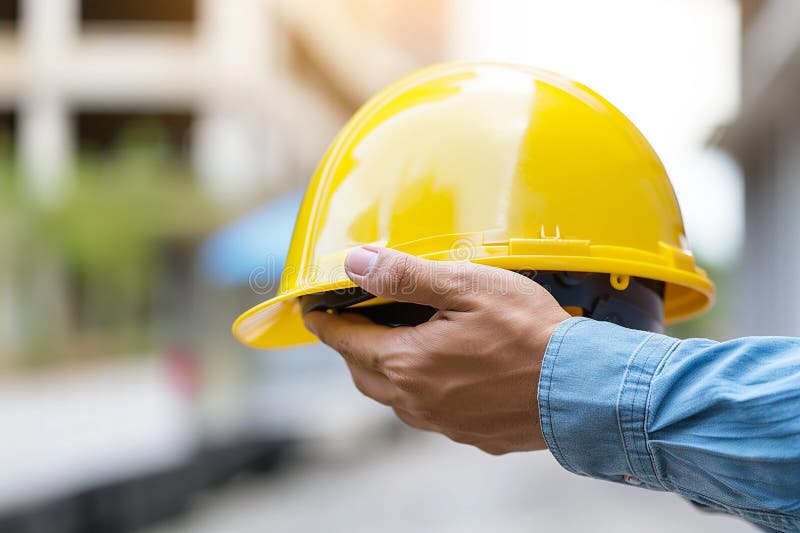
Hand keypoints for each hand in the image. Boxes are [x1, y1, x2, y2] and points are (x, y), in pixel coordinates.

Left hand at [303, 246, 569, 454]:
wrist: (581, 389)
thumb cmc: (529, 333)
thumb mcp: (466, 287)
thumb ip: (406, 275)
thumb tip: (355, 263)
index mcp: (407, 362)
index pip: (345, 341)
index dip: (325, 322)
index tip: (313, 311)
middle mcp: (416, 400)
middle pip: (362, 372)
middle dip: (351, 346)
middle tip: (354, 322)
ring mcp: (442, 422)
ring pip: (392, 396)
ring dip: (382, 370)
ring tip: (394, 344)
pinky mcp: (468, 433)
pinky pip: (425, 412)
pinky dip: (416, 390)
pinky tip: (438, 373)